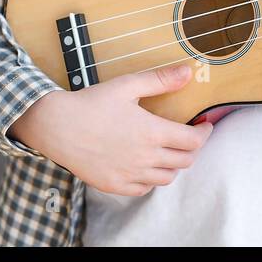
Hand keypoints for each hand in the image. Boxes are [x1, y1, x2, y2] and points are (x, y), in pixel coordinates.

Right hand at [7, 64, 213, 194]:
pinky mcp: (115, 185)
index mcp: (152, 133)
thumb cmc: (91, 103)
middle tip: (188, 136)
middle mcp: (145, 158)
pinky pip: (144, 189)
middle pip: (184, 161)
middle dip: (192, 148)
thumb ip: (160, 80)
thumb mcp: (127, 85)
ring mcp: (130, 175)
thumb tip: (188, 72)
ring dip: (174, 165)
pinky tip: (146, 166)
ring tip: (168, 151)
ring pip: (167, 178)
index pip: (193, 141)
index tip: (205, 125)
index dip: (204, 133)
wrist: (56, 126)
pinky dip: (152, 179)